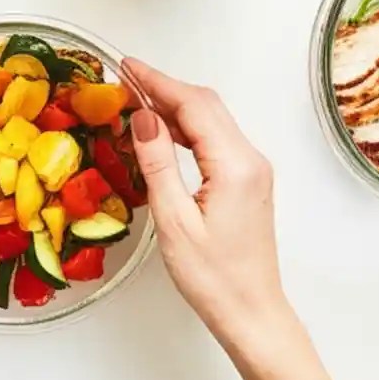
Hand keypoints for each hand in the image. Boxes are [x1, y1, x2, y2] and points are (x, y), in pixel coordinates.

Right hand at [121, 58, 286, 337]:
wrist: (251, 312)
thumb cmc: (214, 279)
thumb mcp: (174, 221)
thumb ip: (158, 164)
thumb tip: (144, 119)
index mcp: (235, 165)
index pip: (194, 105)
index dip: (158, 82)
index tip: (127, 67)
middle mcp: (250, 160)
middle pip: (206, 105)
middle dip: (165, 87)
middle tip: (125, 79)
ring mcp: (252, 170)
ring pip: (212, 120)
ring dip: (175, 106)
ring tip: (136, 101)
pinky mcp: (247, 182)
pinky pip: (216, 140)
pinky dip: (187, 127)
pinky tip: (162, 132)